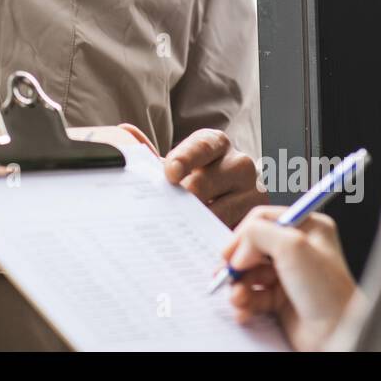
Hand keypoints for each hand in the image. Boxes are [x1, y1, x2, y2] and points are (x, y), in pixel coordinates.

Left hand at [118, 124, 267, 226]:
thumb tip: (125, 134)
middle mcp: (239, 164)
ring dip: (194, 223)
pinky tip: (193, 246)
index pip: (201, 146)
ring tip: (175, 231)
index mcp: (216, 143)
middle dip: (183, 199)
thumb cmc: (192, 179)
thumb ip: (150, 152)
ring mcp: (253, 192)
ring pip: (219, 211)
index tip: (170, 174)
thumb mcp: (175, 164)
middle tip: (164, 211)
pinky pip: (230, 231)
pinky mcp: (255, 219)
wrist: (223, 199)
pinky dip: (209, 239)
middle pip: (207, 183)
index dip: (185, 159)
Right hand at [221, 205, 359, 350]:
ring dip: (238, 286)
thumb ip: (257, 232)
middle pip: (253, 247)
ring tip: (238, 298)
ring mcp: (290, 275)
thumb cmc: (328, 293)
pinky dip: (244, 303)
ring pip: (250, 273)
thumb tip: (238, 247)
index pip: (264, 219)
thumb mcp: (292, 246)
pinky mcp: (283, 300)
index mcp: (308, 228)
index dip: (244, 235)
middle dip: (238, 264)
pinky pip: (254, 296)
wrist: (339, 335)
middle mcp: (299, 250)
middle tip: (228, 275)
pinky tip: (243, 310)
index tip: (232, 253)